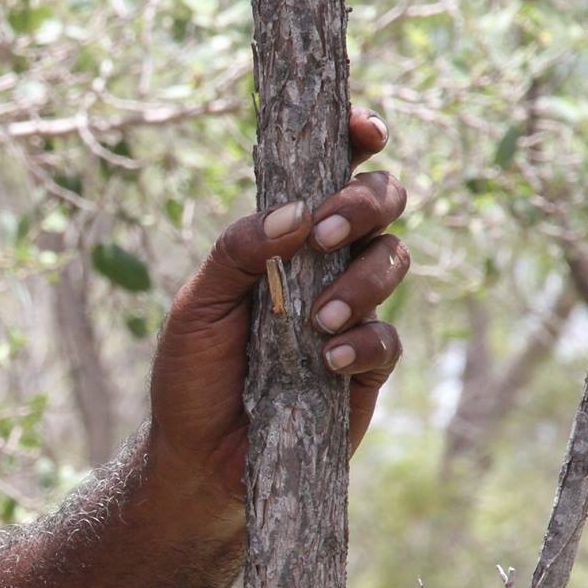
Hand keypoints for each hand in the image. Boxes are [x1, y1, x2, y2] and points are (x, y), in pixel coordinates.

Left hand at [148, 106, 408, 502]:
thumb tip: (294, 213)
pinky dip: (361, 343)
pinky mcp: (366, 368)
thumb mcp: (197, 305)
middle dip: (367, 203)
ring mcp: (352, 313)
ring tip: (316, 321)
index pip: (330, 173)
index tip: (364, 130)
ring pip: (393, 262)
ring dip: (361, 280)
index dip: (355, 140)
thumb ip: (238, 252)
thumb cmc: (193, 374)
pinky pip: (387, 339)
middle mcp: (326, 266)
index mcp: (284, 238)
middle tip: (329, 232)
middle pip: (381, 204)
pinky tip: (326, 361)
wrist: (198, 458)